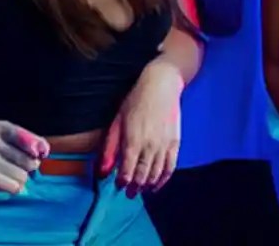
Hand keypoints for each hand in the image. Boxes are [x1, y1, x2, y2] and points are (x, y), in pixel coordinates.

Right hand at [0, 120, 49, 193]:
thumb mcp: (10, 137)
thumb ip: (31, 140)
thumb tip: (44, 151)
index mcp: (0, 127)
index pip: (31, 142)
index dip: (39, 151)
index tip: (40, 154)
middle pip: (30, 161)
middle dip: (30, 167)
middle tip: (18, 165)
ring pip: (22, 176)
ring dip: (21, 179)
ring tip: (10, 174)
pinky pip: (13, 187)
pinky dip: (14, 188)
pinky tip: (6, 183)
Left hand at [98, 61, 183, 196]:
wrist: (162, 85)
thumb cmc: (135, 100)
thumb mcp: (117, 121)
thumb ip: (110, 148)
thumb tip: (103, 170)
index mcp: (133, 141)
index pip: (127, 172)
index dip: (122, 182)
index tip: (119, 186)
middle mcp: (149, 146)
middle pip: (142, 176)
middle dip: (135, 187)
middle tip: (129, 193)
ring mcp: (164, 145)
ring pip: (156, 174)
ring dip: (148, 185)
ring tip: (142, 189)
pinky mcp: (175, 143)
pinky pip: (170, 167)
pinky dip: (164, 178)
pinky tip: (158, 184)